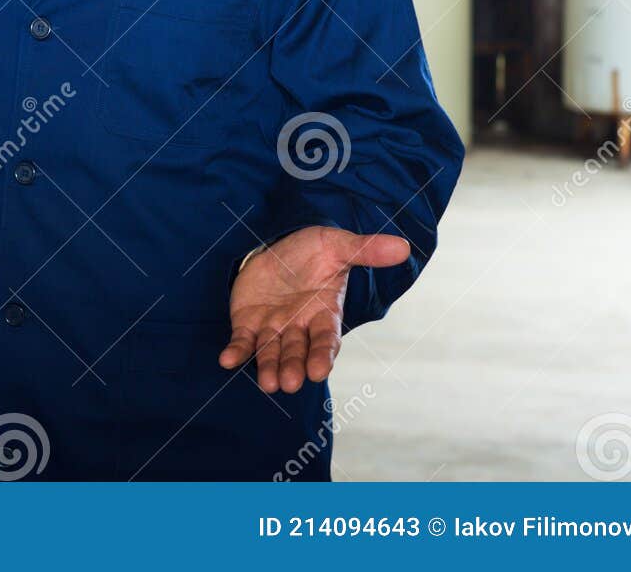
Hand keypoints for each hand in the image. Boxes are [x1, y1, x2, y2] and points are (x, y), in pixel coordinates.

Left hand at [218, 226, 409, 392]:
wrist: (278, 245)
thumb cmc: (314, 251)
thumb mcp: (338, 245)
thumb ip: (366, 250)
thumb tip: (403, 247)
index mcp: (324, 313)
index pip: (326, 339)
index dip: (323, 355)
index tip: (319, 371)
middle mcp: (299, 326)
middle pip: (296, 352)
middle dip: (293, 367)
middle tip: (289, 384)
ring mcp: (273, 327)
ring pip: (271, 352)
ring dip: (267, 367)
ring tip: (267, 385)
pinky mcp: (248, 324)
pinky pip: (242, 341)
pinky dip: (236, 352)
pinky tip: (227, 360)